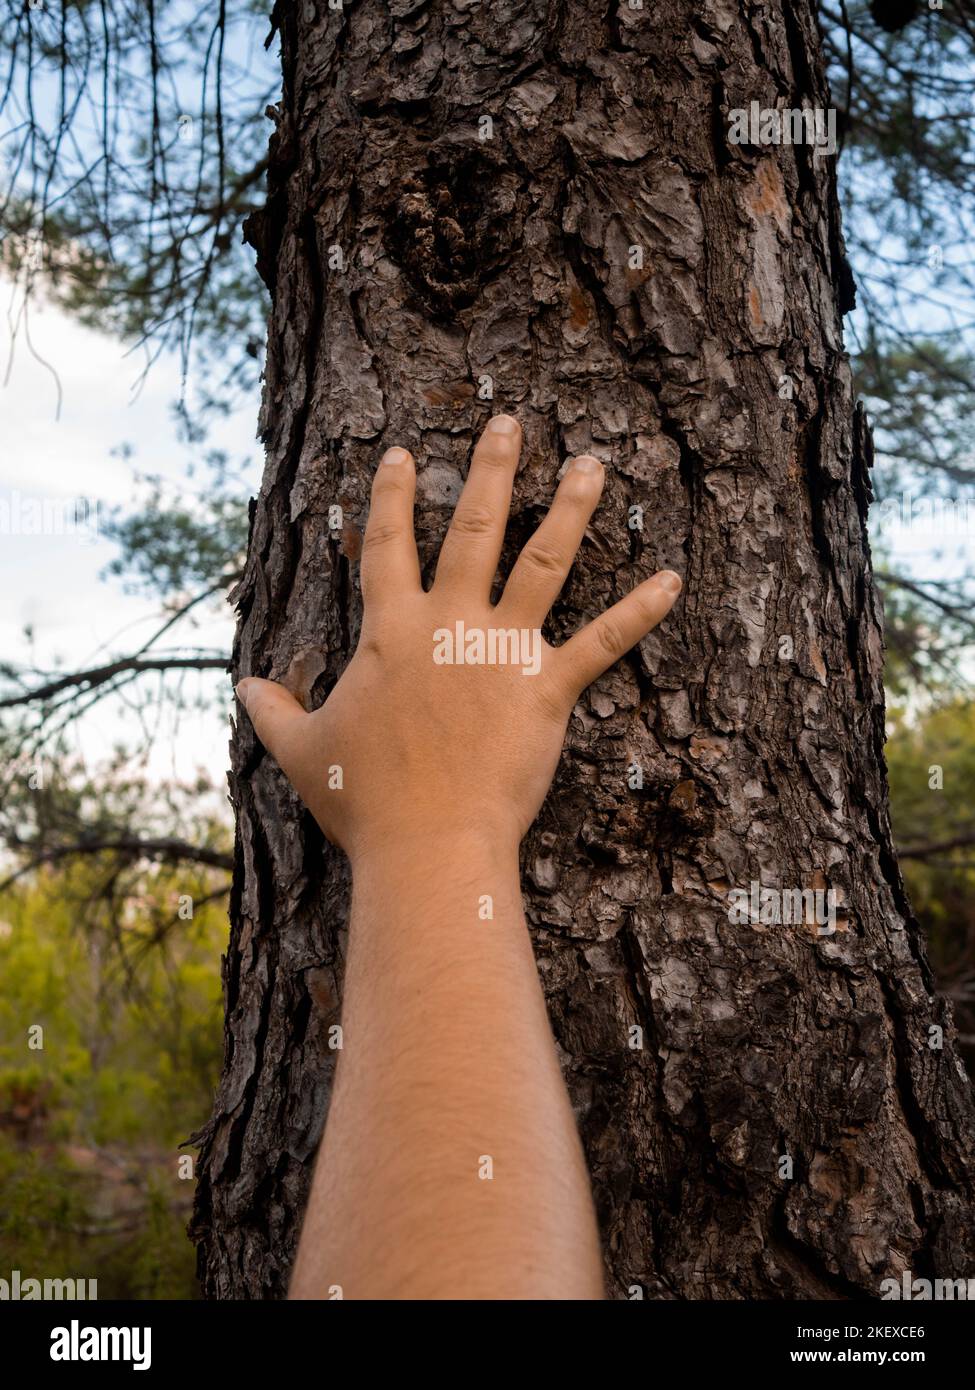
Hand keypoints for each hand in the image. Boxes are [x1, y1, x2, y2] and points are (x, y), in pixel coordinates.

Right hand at [235, 415, 680, 863]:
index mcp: (393, 633)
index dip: (392, 498)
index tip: (403, 455)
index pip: (388, 547)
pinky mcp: (548, 688)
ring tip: (593, 466)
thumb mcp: (301, 752)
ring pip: (544, 562)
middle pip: (474, 530)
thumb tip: (242, 688)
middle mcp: (451, 624)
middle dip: (492, 471)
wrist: (427, 844)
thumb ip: (273, 712)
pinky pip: (603, 642)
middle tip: (509, 424)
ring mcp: (504, 651)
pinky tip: (672, 580)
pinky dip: (640, 611)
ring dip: (570, 510)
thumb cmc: (363, 800)